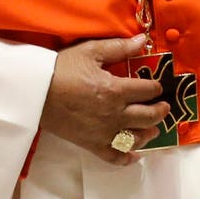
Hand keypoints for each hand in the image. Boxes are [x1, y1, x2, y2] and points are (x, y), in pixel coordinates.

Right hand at [39, 34, 169, 165]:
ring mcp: (104, 132)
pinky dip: (127, 158)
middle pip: (148, 116)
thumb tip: (143, 40)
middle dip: (160, 111)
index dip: (157, 87)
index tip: (159, 86)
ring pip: (136, 138)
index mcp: (115, 90)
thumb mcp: (91, 51)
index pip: (147, 90)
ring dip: (149, 133)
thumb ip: (119, 47)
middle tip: (164, 107)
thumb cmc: (62, 69)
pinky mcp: (91, 144)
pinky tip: (134, 154)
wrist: (35, 91)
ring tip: (153, 128)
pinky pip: (114, 157)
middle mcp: (114, 114)